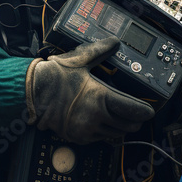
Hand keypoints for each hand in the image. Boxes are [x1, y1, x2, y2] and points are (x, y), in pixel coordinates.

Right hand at [25, 37, 154, 144]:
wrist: (31, 93)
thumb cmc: (53, 77)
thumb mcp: (79, 60)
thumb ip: (100, 51)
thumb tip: (114, 42)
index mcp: (100, 98)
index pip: (132, 110)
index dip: (144, 111)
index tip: (149, 110)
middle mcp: (95, 117)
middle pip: (127, 126)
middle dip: (134, 120)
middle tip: (137, 114)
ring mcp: (86, 130)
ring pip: (114, 134)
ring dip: (120, 128)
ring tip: (121, 118)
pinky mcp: (77, 137)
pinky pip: (99, 139)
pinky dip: (105, 132)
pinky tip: (103, 123)